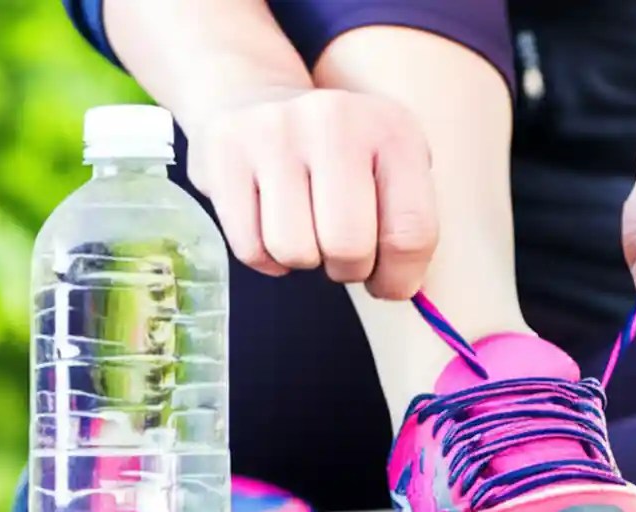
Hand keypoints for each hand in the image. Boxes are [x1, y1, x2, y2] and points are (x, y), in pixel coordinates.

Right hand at [185, 87, 437, 299]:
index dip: (400, 277)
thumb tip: (399, 287)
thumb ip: (406, 227)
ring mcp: (274, 132)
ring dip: (305, 261)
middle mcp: (335, 121)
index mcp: (393, 131)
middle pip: (348, 246)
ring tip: (308, 232)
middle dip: (349, 269)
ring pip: (294, 251)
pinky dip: (265, 257)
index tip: (388, 282)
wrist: (256, 99)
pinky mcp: (224, 152)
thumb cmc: (338, 154)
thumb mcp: (390, 169)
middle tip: (343, 255)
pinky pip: (250, 248)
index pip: (411, 232)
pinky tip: (272, 226)